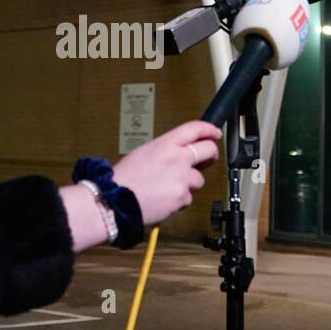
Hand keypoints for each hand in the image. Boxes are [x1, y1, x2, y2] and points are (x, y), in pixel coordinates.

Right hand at [59, 121, 220, 251]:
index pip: (194, 129)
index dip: (208, 129)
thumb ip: (164, 152)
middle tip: (207, 160)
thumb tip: (177, 155)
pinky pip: (188, 198)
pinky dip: (179, 201)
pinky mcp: (182, 197)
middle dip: (210, 155)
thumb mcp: (143, 153)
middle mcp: (178, 158)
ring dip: (189, 184)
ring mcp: (182, 178)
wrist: (115, 200)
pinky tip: (164, 200)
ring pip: (199, 179)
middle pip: (208, 150)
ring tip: (168, 188)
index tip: (215, 133)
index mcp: (165, 144)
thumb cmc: (124, 178)